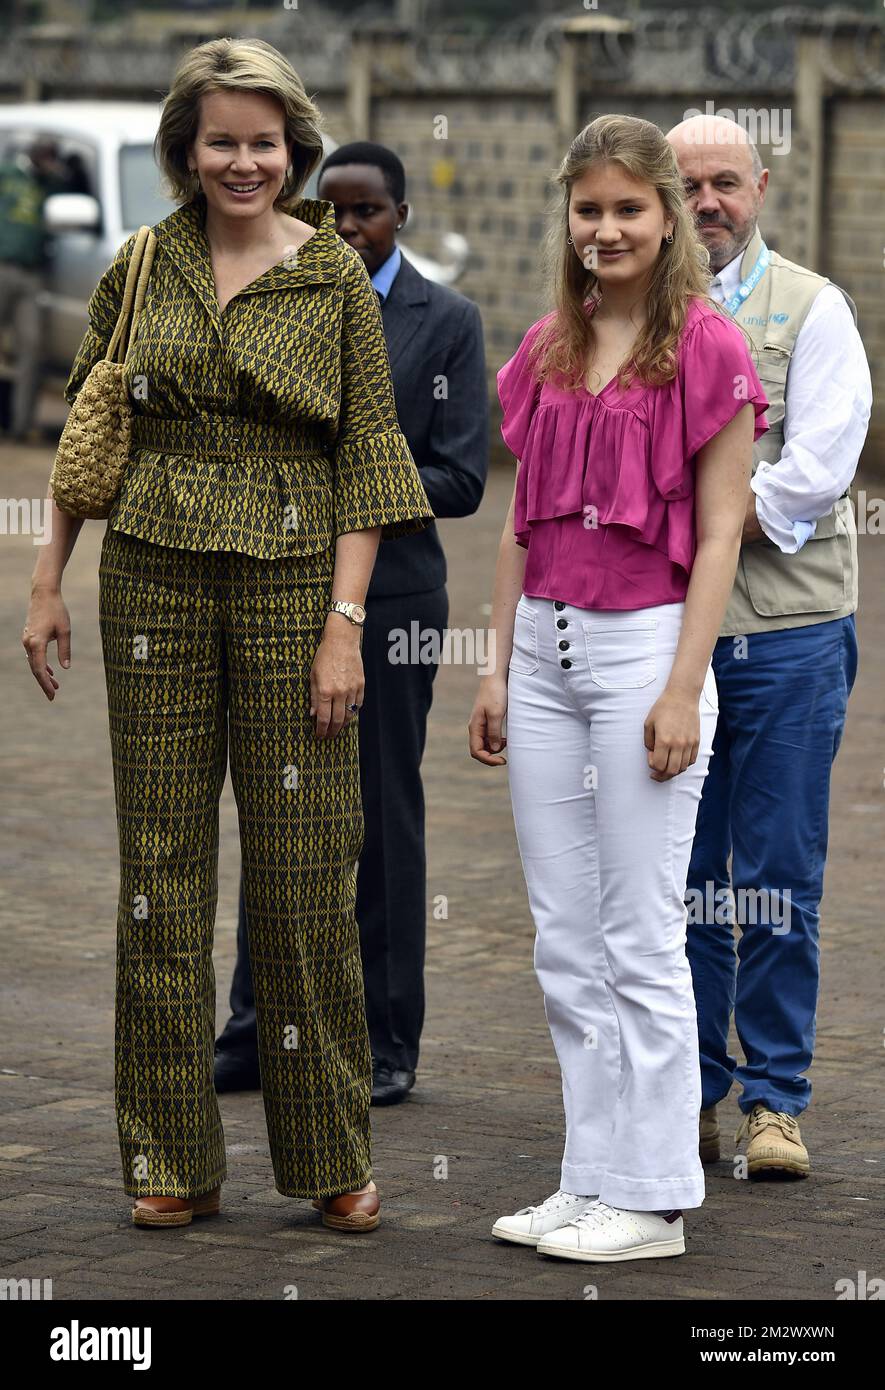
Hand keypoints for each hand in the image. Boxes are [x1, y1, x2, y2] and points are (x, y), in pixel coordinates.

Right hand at [22, 586, 70, 701]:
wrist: (44, 593)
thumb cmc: (57, 610)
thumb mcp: (65, 631)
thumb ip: (65, 650)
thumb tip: (65, 668)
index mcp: (36, 643)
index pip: (40, 669)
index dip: (46, 683)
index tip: (53, 694)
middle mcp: (28, 643)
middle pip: (35, 668)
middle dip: (44, 683)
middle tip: (53, 696)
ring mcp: (27, 639)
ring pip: (34, 662)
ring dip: (44, 674)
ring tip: (56, 685)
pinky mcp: (29, 636)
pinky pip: (33, 655)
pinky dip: (41, 664)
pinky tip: (51, 671)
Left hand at [309, 622, 363, 738]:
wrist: (342, 641)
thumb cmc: (324, 656)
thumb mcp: (313, 676)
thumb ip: (313, 696)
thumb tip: (313, 714)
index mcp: (325, 691)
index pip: (323, 718)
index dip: (321, 730)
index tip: (319, 735)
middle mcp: (339, 693)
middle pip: (337, 720)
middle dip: (332, 731)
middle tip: (328, 736)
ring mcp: (352, 689)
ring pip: (350, 715)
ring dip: (343, 724)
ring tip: (338, 728)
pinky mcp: (361, 685)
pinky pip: (358, 704)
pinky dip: (353, 712)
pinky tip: (348, 715)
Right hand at [468, 675, 508, 765]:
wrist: (495, 676)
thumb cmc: (495, 693)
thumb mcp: (496, 713)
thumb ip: (494, 733)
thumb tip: (495, 750)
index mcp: (475, 726)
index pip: (476, 751)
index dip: (488, 760)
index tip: (503, 760)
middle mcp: (476, 727)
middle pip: (479, 750)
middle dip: (491, 756)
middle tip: (506, 756)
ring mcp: (481, 724)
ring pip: (485, 744)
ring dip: (495, 749)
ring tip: (507, 743)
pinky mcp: (488, 720)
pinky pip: (489, 736)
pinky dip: (497, 741)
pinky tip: (506, 738)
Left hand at [643, 687, 700, 780]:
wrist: (682, 697)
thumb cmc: (663, 708)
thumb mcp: (648, 724)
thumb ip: (648, 742)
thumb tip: (653, 754)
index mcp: (664, 740)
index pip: (658, 765)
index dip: (652, 766)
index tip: (651, 756)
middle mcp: (678, 744)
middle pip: (671, 771)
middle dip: (662, 775)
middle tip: (656, 773)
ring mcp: (689, 743)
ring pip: (683, 768)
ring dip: (673, 770)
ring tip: (667, 766)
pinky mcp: (696, 741)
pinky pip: (691, 760)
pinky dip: (684, 764)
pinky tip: (677, 759)